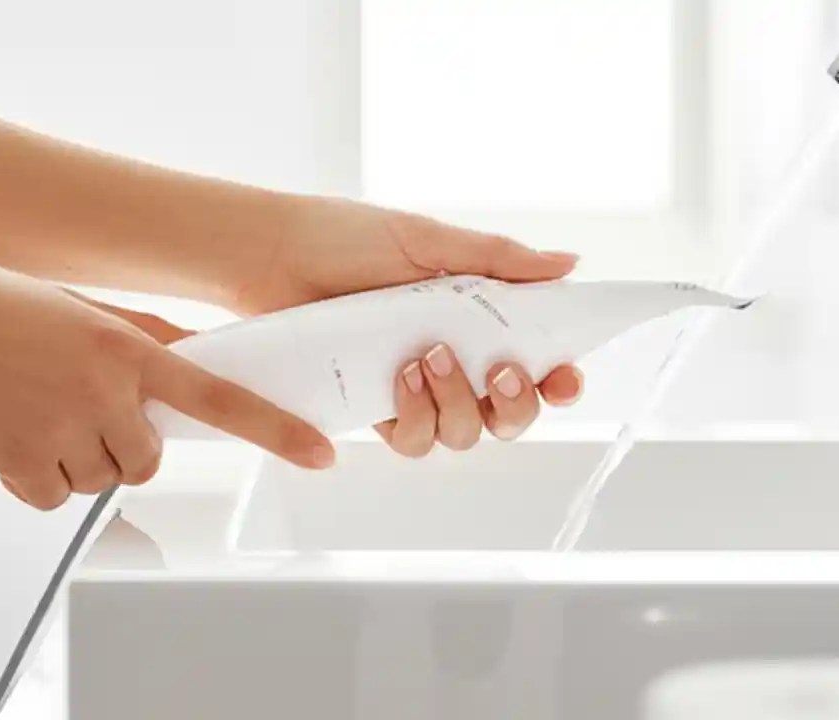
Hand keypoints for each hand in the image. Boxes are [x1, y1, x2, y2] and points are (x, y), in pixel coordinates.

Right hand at [0, 259, 332, 509]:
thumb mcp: (87, 312)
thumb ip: (146, 340)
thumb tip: (199, 361)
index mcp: (126, 348)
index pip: (219, 396)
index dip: (275, 431)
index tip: (320, 455)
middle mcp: (102, 390)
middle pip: (150, 458)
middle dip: (125, 444)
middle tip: (83, 410)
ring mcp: (60, 428)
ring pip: (103, 479)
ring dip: (79, 460)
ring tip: (40, 412)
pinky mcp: (17, 462)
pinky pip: (55, 498)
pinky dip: (37, 479)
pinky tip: (14, 436)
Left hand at [224, 197, 584, 455]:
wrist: (270, 254)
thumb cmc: (345, 237)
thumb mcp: (427, 239)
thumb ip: (498, 258)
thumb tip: (568, 264)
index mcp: (479, 318)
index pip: (538, 361)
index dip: (560, 380)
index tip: (565, 376)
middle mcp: (457, 360)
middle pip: (511, 415)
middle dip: (517, 405)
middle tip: (503, 371)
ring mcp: (419, 389)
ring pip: (464, 434)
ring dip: (459, 405)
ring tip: (428, 357)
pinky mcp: (378, 407)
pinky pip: (413, 440)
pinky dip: (415, 416)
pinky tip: (400, 378)